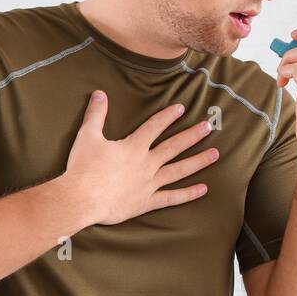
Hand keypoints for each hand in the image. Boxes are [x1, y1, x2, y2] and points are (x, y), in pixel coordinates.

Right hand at [63, 91, 219, 226]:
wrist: (81, 199)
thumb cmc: (83, 168)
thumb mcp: (87, 136)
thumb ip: (96, 114)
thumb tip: (100, 93)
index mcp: (133, 147)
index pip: (155, 126)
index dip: (168, 115)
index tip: (182, 108)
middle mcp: (146, 163)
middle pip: (174, 146)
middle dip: (192, 134)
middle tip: (209, 126)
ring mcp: (149, 184)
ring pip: (179, 170)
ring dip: (198, 161)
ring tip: (215, 154)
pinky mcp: (147, 202)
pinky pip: (172, 198)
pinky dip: (188, 194)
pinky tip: (203, 189)